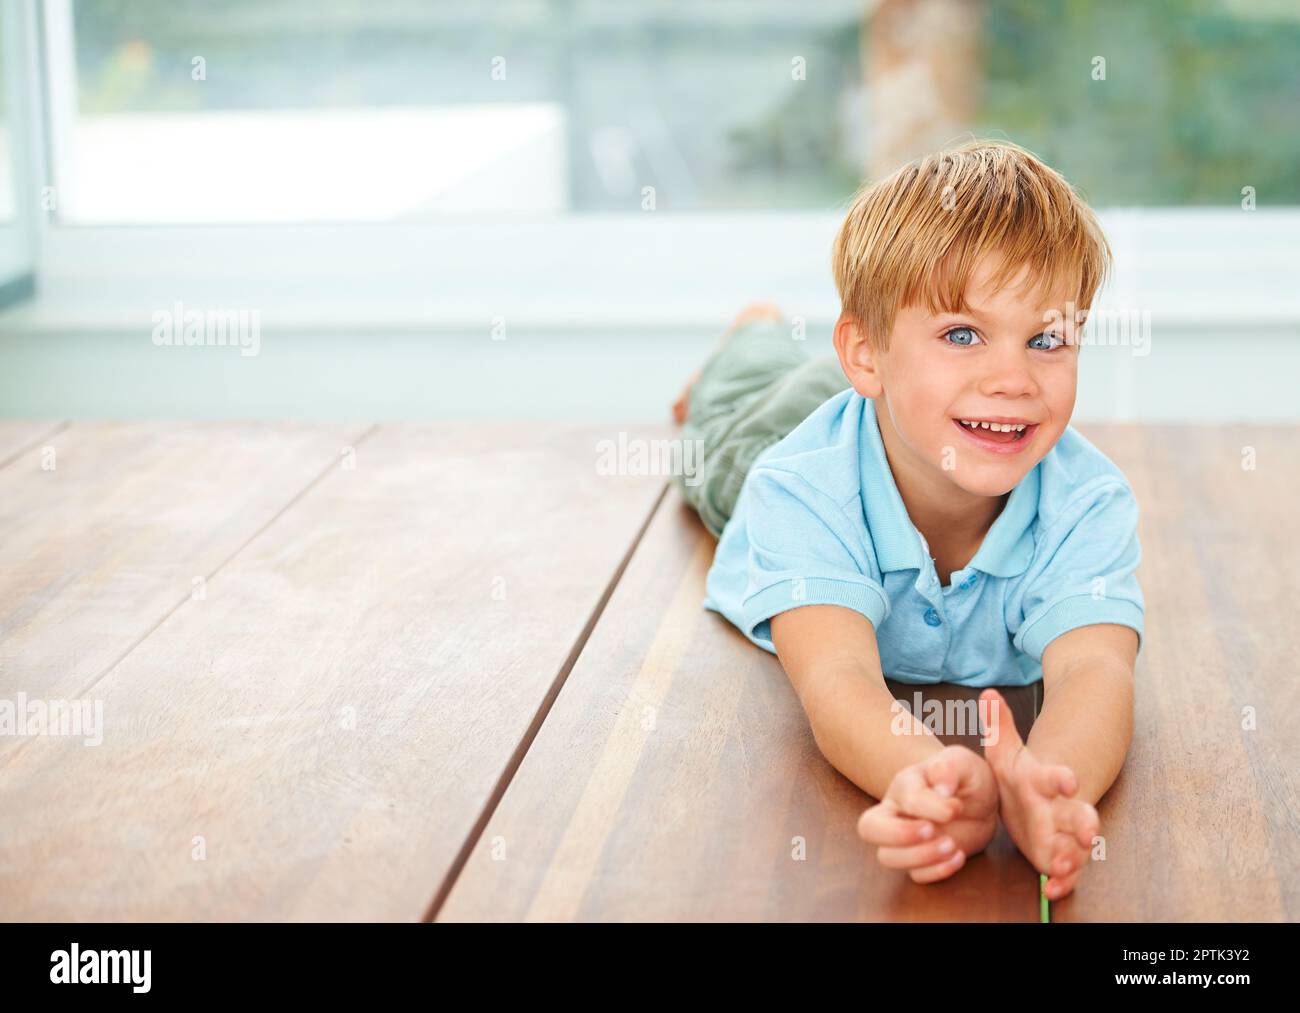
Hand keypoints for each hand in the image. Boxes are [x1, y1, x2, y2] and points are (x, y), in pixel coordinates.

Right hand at [857, 744, 998, 883]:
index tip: (956, 807)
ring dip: (920, 856)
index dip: (931, 807)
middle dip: (898, 834)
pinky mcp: (922, 861)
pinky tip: (959, 856)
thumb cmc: (965, 777)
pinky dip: (937, 871)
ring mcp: (906, 841)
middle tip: (932, 830)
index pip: (905, 799)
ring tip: (952, 845)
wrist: (979, 800)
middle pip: (869, 828)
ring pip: (888, 857)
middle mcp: (897, 813)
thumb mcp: (963, 762)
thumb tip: (942, 788)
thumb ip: (949, 768)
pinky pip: (916, 875)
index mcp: (905, 786)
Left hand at [980, 688, 1099, 900]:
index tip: (1067, 779)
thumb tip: (988, 694)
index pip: (1056, 777)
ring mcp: (1063, 833)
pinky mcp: (1059, 854)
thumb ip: (998, 725)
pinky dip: (1062, 881)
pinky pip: (1066, 871)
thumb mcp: (1003, 751)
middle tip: (1089, 831)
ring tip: (1064, 865)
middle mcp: (1060, 808)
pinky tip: (1053, 888)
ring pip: (1077, 846)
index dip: (1062, 777)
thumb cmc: (1018, 774)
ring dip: (1074, 856)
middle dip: (1085, 822)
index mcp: (1045, 781)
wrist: (1030, 798)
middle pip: (1080, 814)